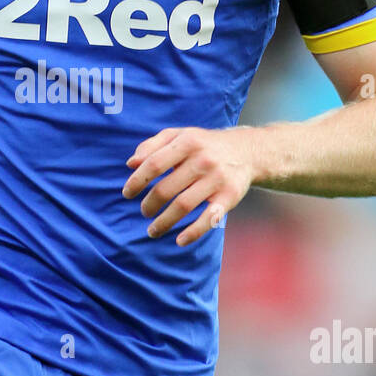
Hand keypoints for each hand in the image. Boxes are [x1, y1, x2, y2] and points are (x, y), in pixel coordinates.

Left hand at [122, 126, 257, 245]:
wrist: (247, 151)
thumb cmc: (204, 144)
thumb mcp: (180, 135)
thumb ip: (152, 145)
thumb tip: (130, 164)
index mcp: (187, 142)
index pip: (154, 164)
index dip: (137, 181)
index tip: (127, 193)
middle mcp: (203, 160)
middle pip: (166, 189)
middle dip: (149, 205)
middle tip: (144, 212)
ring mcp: (217, 180)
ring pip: (183, 206)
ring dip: (164, 222)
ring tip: (153, 230)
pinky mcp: (229, 197)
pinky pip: (208, 219)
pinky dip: (193, 233)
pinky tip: (179, 241)